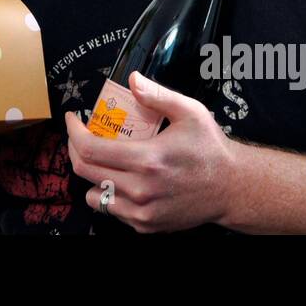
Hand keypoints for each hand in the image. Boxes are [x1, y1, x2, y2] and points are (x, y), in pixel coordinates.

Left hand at [64, 72, 236, 232]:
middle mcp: (141, 189)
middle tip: (81, 134)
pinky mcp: (146, 225)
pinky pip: (112, 210)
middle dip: (75, 148)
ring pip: (94, 195)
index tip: (74, 118)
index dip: (74, 132)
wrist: (232, 188)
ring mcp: (142, 212)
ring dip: (92, 175)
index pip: (90, 149)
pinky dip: (109, 194)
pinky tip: (122, 178)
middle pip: (85, 171)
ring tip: (102, 159)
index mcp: (148, 159)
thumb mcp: (190, 112)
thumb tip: (132, 80)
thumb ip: (157, 96)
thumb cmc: (210, 148)